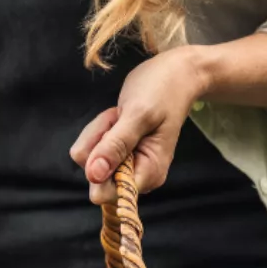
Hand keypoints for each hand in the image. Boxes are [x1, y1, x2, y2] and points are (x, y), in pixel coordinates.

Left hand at [70, 46, 210, 204]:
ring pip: (90, 159)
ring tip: (121, 115)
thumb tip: (93, 176)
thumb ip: (116, 146)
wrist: (176, 75)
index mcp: (148, 173)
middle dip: (99, 143)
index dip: (99, 166)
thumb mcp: (138, 115)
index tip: (114, 135)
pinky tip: (118, 117)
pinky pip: (93, 148)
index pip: (106, 193)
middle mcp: (138, 175)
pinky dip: (100, 129)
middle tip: (120, 119)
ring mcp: (128, 165)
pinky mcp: (119, 154)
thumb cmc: (163, 91)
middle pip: (94, 175)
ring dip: (99, 133)